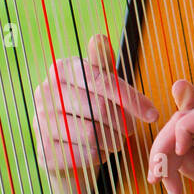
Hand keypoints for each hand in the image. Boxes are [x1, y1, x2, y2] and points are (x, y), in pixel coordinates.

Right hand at [31, 33, 159, 175]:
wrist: (67, 148)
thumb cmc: (89, 108)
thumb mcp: (99, 83)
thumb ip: (103, 63)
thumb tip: (98, 37)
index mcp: (61, 69)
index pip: (102, 81)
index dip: (131, 99)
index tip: (153, 114)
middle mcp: (45, 93)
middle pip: (100, 109)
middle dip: (124, 122)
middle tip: (130, 129)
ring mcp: (40, 123)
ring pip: (94, 135)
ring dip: (114, 141)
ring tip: (114, 139)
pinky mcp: (43, 152)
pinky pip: (85, 155)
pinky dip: (100, 156)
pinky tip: (98, 151)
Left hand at [146, 79, 193, 193]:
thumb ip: (186, 133)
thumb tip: (178, 84)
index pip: (179, 117)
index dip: (163, 145)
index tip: (158, 176)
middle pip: (176, 119)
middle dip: (162, 155)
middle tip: (165, 185)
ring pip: (181, 120)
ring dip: (171, 158)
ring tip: (181, 186)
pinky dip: (184, 141)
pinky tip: (193, 166)